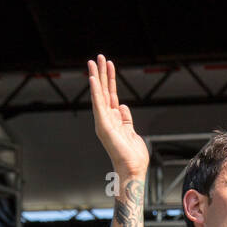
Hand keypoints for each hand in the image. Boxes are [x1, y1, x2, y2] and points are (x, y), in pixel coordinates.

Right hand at [87, 54, 149, 176]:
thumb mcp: (132, 131)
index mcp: (115, 120)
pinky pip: (98, 104)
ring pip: (99, 94)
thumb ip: (126, 119)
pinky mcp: (103, 125)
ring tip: (93, 61)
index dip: (110, 79)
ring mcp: (104, 122)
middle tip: (99, 57)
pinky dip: (95, 91)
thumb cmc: (133, 157)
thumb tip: (123, 107)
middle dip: (102, 73)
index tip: (109, 65)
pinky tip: (92, 78)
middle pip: (104, 91)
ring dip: (96, 76)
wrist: (132, 170)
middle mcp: (107, 119)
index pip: (111, 95)